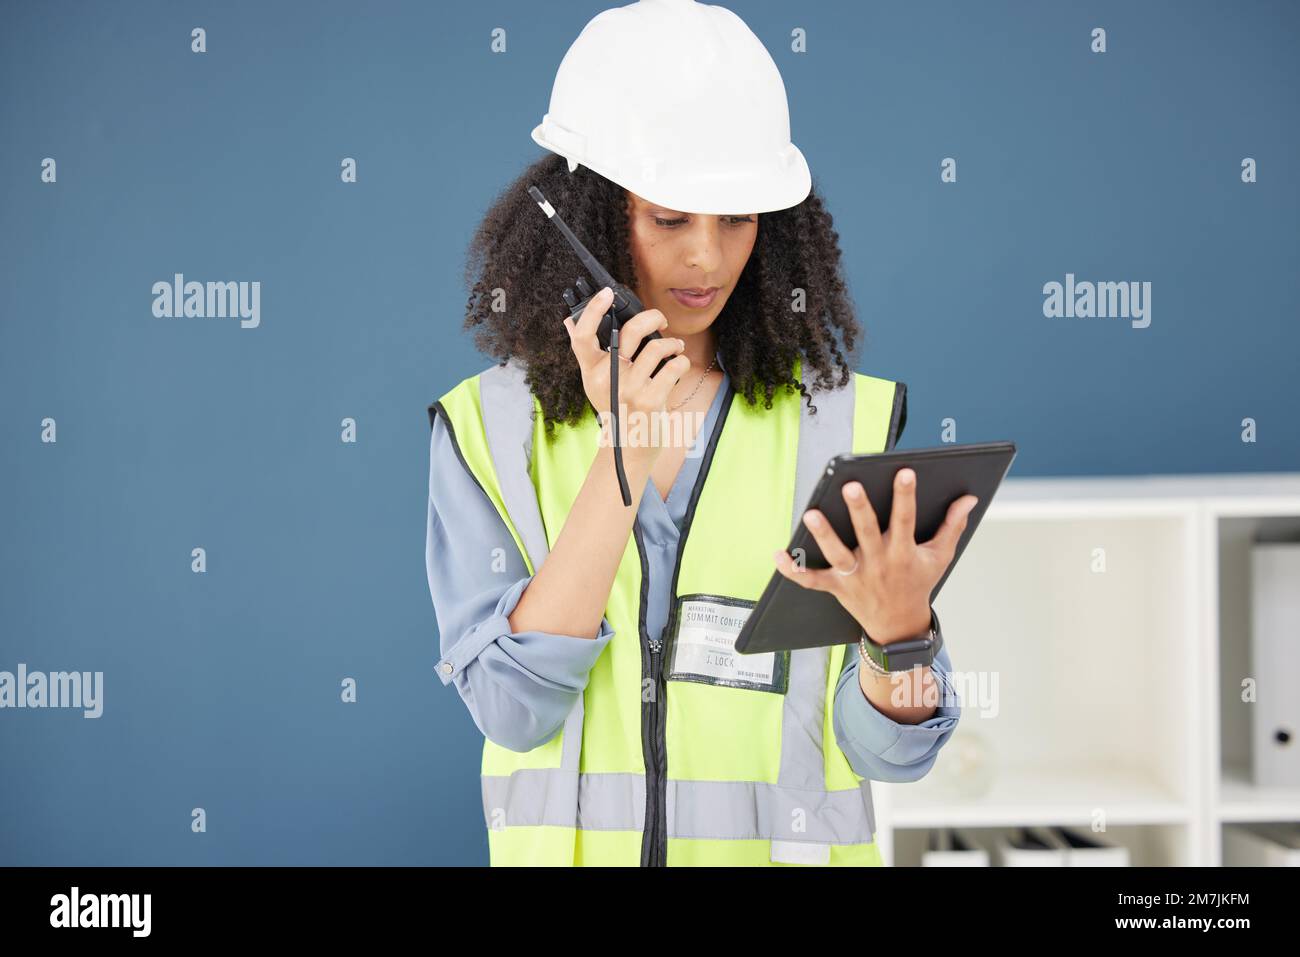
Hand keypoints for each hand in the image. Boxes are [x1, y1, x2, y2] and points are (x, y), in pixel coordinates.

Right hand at [563, 286, 689, 460]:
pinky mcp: (651, 401)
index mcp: (592, 371)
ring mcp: (630, 390)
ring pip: (657, 348)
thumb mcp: (596, 383)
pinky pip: (673, 368)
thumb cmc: (616, 410)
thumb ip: (588, 355)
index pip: (583, 336)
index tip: (606, 294)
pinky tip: (678, 365)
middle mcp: (608, 379)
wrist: (628, 450)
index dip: (592, 310)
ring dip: (673, 344)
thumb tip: (569, 321)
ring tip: (676, 347)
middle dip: (652, 318)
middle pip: (630, 332)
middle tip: (660, 320)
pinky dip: (680, 362)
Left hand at [772, 467, 977, 643]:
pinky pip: (812, 580)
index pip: (905, 519)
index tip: (905, 472)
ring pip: (837, 554)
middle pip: (867, 532)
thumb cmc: (919, 583)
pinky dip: (793, 571)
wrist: (900, 626)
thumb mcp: (939, 557)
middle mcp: (878, 562)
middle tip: (849, 486)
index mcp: (903, 552)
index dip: (906, 496)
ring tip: (811, 514)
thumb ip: (952, 525)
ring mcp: (856, 576)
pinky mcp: (838, 587)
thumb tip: (968, 498)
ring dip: (824, 536)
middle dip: (859, 510)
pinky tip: (778, 553)